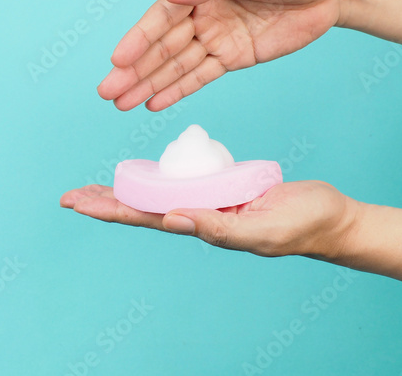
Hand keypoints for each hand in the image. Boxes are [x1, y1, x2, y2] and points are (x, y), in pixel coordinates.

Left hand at [59, 181, 358, 258]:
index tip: (76, 202)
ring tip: (96, 185)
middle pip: (142, 206)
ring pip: (159, 192)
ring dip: (127, 188)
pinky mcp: (224, 187)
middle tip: (69, 195)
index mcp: (201, 224)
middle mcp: (198, 213)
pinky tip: (147, 171)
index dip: (109, 208)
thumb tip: (172, 218)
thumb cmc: (303, 227)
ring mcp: (210, 201)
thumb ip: (219, 227)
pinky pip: (186, 179)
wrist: (332, 218)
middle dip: (105, 201)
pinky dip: (161, 174)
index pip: (144, 216)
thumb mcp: (262, 230)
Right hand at [98, 0, 345, 110]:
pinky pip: (199, 77)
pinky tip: (152, 103)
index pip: (162, 16)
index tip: (118, 60)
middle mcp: (202, 13)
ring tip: (119, 104)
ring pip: (175, 66)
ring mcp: (216, 37)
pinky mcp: (234, 58)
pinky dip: (176, 91)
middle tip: (106, 92)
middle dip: (133, 70)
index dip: (139, 39)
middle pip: (161, 46)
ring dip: (147, 84)